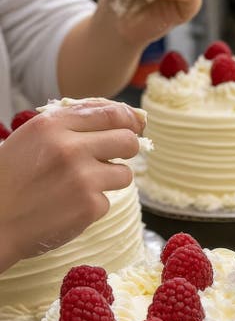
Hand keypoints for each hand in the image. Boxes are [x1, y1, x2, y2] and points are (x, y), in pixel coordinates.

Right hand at [0, 100, 144, 271]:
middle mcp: (70, 148)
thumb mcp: (33, 138)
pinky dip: (93, 204)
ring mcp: (82, 178)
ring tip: (82, 185)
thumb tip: (123, 116)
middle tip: (113, 157)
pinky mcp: (90, 207)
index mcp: (53, 126)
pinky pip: (108, 200)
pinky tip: (69, 205)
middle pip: (128, 141)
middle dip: (127, 149)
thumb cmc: (13, 177)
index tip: (135, 127)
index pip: (111, 114)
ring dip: (110, 179)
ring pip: (125, 173)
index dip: (130, 121)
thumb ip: (71, 125)